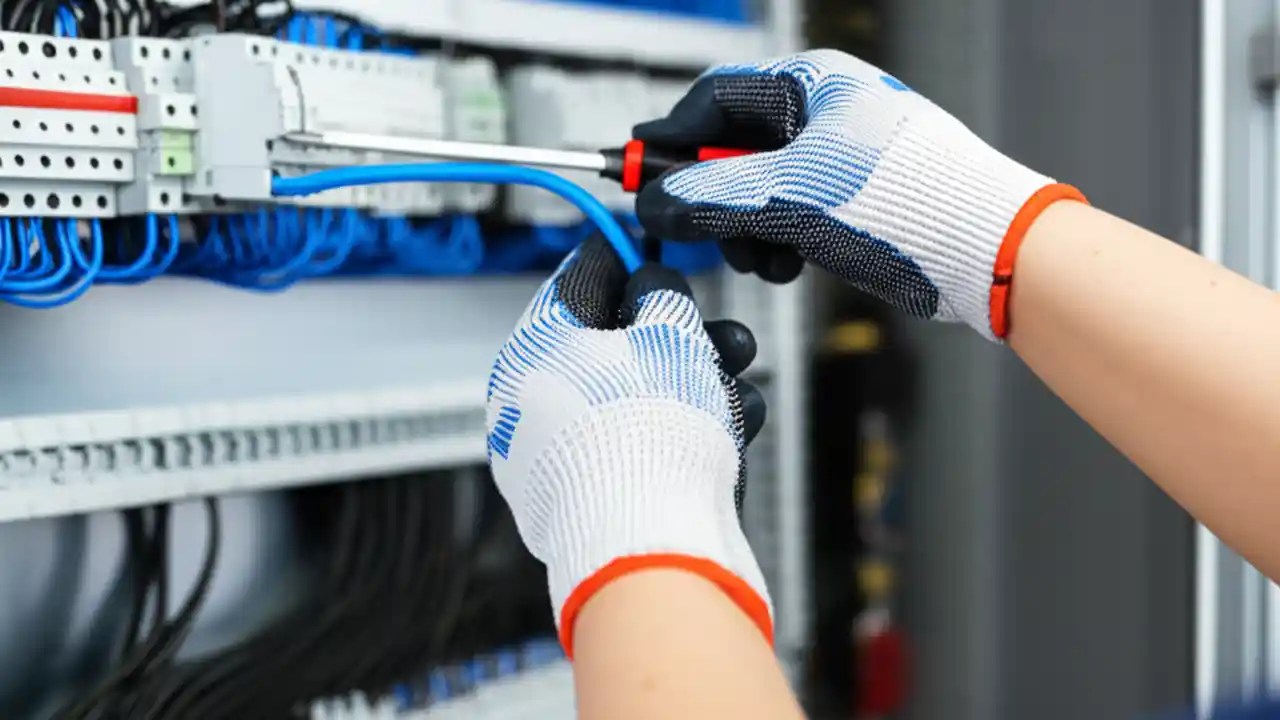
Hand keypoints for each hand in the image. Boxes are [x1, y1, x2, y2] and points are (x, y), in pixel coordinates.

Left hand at [486, 236, 772, 655]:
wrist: (647, 548)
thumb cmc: (647, 431)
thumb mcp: (667, 334)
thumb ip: (660, 295)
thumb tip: (650, 285)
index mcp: (533, 349)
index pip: (577, 282)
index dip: (624, 261)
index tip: (650, 251)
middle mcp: (536, 402)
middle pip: (614, 345)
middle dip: (683, 335)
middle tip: (725, 334)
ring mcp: (560, 455)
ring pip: (638, 396)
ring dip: (698, 381)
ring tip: (744, 377)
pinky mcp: (593, 497)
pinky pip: (639, 443)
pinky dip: (684, 428)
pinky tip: (740, 421)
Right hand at [635, 49, 1085, 339]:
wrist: (986, 248)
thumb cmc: (906, 201)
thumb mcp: (789, 198)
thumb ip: (710, 199)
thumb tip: (653, 203)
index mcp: (811, 83)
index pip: (714, 99)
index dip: (670, 139)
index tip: (637, 175)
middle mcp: (823, 112)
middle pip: (731, 148)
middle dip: (712, 198)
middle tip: (698, 232)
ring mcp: (837, 157)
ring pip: (756, 188)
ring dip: (744, 228)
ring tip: (762, 256)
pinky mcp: (850, 201)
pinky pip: (787, 214)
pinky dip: (776, 241)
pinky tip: (790, 263)